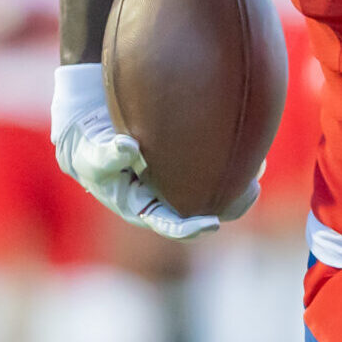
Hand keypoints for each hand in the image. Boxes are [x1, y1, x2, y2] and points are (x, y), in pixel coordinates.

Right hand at [51, 64, 257, 238]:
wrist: (87, 113)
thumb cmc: (84, 137)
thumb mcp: (88, 148)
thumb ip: (105, 153)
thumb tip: (129, 149)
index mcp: (137, 203)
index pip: (166, 222)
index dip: (187, 227)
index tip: (210, 224)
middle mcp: (158, 194)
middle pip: (196, 208)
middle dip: (225, 205)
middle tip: (250, 191)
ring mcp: (171, 176)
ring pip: (207, 187)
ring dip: (232, 182)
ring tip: (256, 169)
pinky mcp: (180, 155)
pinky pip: (207, 162)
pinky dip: (227, 157)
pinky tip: (247, 145)